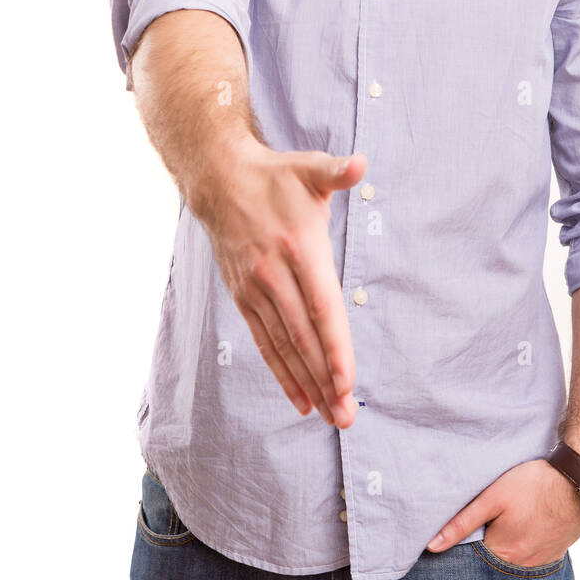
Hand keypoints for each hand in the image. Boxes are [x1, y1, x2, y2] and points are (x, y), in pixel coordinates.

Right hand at [191, 137, 366, 427]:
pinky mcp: (243, 297)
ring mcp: (255, 289)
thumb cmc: (276, 176)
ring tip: (329, 416)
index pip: (321, 307)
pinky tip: (300, 398)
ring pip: (284, 346)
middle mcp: (274, 275)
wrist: (219, 179)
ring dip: (306, 384)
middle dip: (325, 380)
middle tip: (345, 417)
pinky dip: (281, 372)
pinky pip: (265, 342)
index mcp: (299, 248)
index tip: (346, 381)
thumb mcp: (309, 169)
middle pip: (304, 337)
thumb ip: (336, 172)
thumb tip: (360, 163)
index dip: (334, 347)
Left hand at [426, 458, 579, 565]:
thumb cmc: (534, 484)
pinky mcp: (554, 553)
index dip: (467, 541)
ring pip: (514, 556)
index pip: (473, 557)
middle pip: (494, 558)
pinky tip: (528, 523)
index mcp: (503, 553)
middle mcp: (522, 565)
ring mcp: (540, 561)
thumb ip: (462, 522)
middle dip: (488, 541)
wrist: (578, 480)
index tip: (469, 525)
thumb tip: (433, 546)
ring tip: (512, 517)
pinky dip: (526, 542)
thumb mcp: (492, 497)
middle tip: (494, 516)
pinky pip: (532, 553)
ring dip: (508, 542)